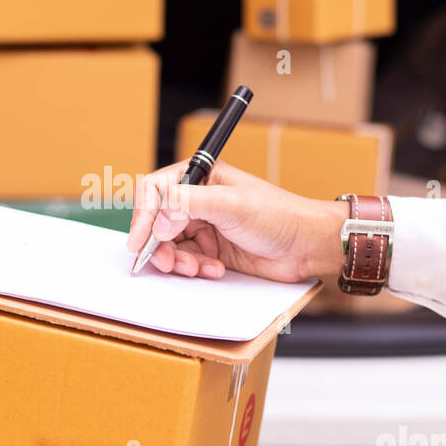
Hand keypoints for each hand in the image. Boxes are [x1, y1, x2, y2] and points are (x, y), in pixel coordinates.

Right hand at [128, 161, 347, 281]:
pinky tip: (216, 268)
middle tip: (168, 262)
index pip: (154, 190)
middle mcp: (197, 199)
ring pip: (169, 244)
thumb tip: (159, 222)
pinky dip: (195, 268)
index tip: (140, 241)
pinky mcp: (211, 249)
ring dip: (178, 260)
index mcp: (199, 176)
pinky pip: (186, 260)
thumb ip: (188, 205)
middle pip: (157, 221)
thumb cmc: (278, 215)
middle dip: (160, 244)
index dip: (143, 215)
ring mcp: (203, 225)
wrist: (306, 245)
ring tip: (200, 267)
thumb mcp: (231, 204)